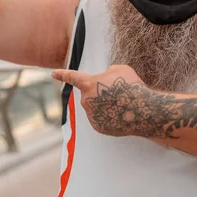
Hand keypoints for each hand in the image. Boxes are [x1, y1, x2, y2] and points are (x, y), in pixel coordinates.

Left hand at [52, 65, 166, 136]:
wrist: (143, 111)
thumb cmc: (132, 87)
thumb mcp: (121, 69)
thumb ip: (108, 72)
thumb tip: (106, 78)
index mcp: (89, 84)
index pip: (72, 77)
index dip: (62, 74)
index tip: (53, 74)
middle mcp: (86, 101)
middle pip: (91, 94)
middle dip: (101, 93)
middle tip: (119, 93)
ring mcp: (91, 115)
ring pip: (97, 107)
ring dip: (107, 105)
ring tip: (123, 105)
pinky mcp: (99, 127)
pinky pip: (102, 119)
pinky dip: (110, 116)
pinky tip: (122, 115)